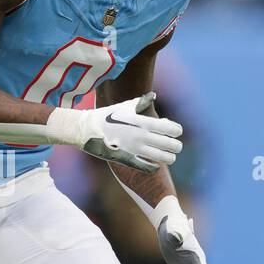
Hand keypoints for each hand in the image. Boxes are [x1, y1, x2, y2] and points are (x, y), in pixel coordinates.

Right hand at [47, 92, 181, 172]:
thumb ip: (142, 102)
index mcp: (143, 122)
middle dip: (176, 146)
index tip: (176, 132)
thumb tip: (153, 95)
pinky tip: (155, 166)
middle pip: (170, 145)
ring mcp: (134, 149)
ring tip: (169, 157)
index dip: (177, 131)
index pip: (170, 128)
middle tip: (176, 146)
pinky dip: (153, 167)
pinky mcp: (127, 159)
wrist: (87, 129)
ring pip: (162, 158)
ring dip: (169, 158)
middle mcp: (141, 136)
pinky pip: (146, 167)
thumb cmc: (107, 116)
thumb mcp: (125, 106)